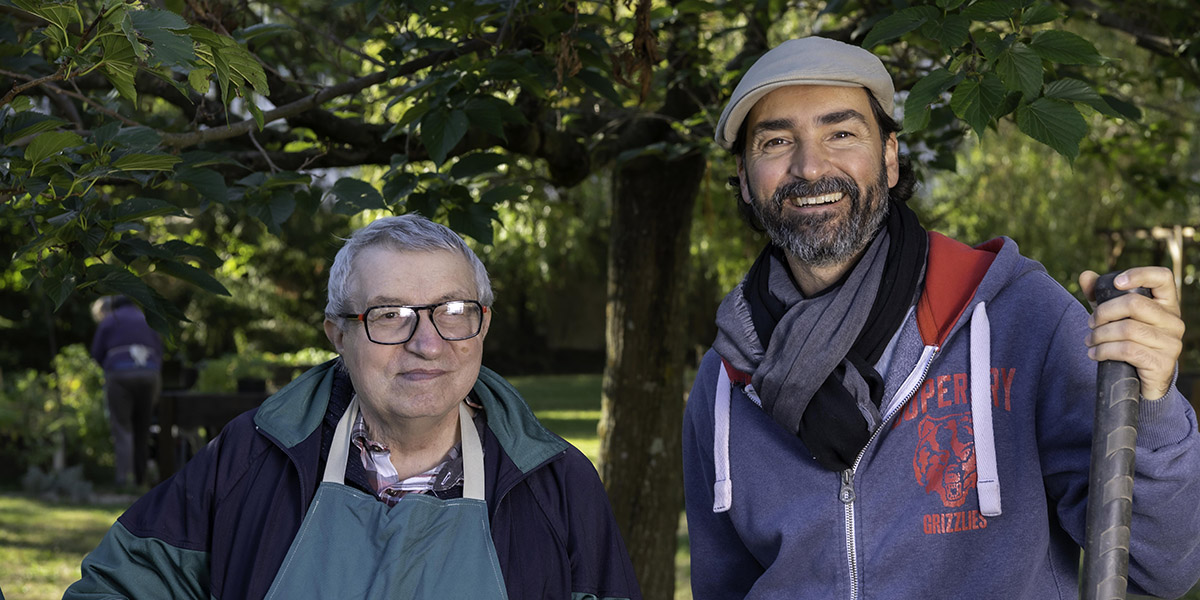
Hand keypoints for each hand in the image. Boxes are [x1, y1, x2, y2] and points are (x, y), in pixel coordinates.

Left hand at [1079, 267, 1183, 399]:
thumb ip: (1100, 296)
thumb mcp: (1115, 317)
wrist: (1143, 381)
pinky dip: (1104, 351)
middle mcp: (1173, 321)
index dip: (1139, 274)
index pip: (1163, 277)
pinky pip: (1128, 350)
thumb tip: (1085, 276)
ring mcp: (1171, 343)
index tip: (1115, 282)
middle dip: (1104, 313)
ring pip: (1128, 329)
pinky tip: (1094, 354)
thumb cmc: (1130, 342)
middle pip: (1134, 303)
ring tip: (1090, 341)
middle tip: (1091, 323)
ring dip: (1100, 335)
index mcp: (1166, 304)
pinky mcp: (1163, 363)